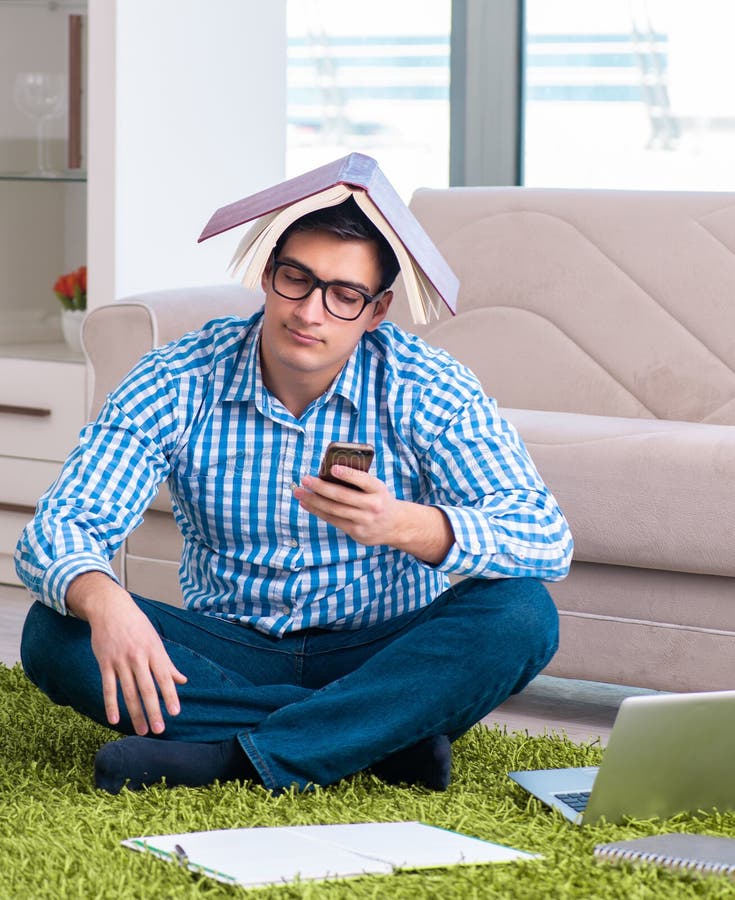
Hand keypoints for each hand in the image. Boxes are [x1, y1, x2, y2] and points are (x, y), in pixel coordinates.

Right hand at [66, 572, 186, 734]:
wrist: (111, 609)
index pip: (164, 677)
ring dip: (135, 713)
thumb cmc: (137, 626)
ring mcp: (120, 661)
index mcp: (154, 651)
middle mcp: (138, 657)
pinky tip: (114, 720)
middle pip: (147, 688)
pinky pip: (108, 687)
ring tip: (142, 731)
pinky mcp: (105, 663)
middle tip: (159, 730)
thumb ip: (167, 663)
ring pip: (128, 692)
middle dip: (154, 711)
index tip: (175, 712)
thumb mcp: (155, 641)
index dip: (170, 695)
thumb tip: (182, 681)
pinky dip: (111, 704)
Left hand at [295, 466, 402, 546]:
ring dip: (313, 500)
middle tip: (305, 479)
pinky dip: (318, 511)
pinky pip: (333, 520)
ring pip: (334, 510)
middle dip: (320, 487)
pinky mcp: (356, 532)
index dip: (348, 474)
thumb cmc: (379, 499)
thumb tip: (326, 474)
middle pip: (342, 496)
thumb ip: (358, 481)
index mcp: (378, 489)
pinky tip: (307, 504)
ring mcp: (364, 521)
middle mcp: (372, 505)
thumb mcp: (376, 487)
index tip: (332, 468)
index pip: (363, 480)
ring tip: (299, 492)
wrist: (395, 525)